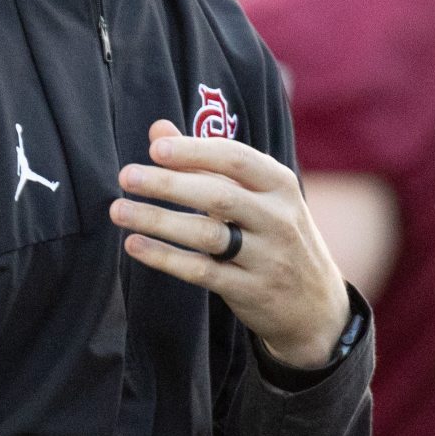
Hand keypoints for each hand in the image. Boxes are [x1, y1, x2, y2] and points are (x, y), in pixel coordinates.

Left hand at [111, 119, 351, 368]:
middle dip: (169, 184)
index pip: (236, 158)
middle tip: (127, 176)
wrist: (315, 304)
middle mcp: (277, 218)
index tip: (156, 148)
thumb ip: (207, 162)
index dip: (195, 151)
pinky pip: (201, 271)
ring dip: (158, 220)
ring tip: (118, 210)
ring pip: (206, 234)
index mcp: (280, 185)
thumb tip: (158, 130)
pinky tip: (135, 245)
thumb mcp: (257, 195)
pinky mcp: (249, 290)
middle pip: (218, 195)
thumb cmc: (275, 235)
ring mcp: (266, 257)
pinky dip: (165, 257)